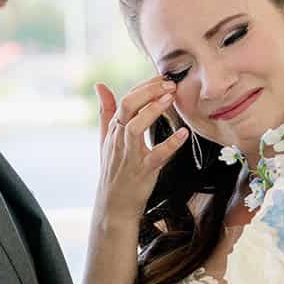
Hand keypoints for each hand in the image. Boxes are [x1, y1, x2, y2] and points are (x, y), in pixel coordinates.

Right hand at [94, 76, 188, 219]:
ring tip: (170, 99)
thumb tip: (100, 86)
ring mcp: (130, 155)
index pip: (125, 100)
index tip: (162, 78)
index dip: (144, 86)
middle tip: (169, 84)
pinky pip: (156, 155)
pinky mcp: (143, 171)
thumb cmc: (114, 171)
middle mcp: (119, 140)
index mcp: (114, 130)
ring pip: (135, 127)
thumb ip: (106, 112)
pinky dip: (170, 144)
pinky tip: (183, 134)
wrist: (114, 205)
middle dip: (148, 92)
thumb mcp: (106, 140)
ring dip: (153, 111)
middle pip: (127, 107)